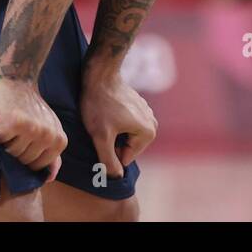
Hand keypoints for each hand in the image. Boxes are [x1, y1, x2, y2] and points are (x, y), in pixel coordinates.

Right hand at [0, 74, 65, 177]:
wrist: (18, 79)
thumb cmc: (31, 107)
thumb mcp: (49, 130)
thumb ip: (51, 154)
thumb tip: (50, 178)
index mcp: (60, 140)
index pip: (37, 166)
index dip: (26, 156)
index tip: (25, 138)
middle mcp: (48, 136)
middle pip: (22, 160)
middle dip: (14, 147)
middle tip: (17, 129)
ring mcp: (32, 129)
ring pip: (9, 152)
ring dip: (4, 138)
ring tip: (10, 123)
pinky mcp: (14, 122)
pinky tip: (1, 117)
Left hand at [80, 64, 156, 178]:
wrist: (100, 75)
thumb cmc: (99, 104)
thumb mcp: (100, 136)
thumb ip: (108, 160)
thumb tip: (116, 177)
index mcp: (148, 133)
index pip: (125, 158)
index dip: (109, 150)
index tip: (101, 133)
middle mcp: (153, 123)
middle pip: (127, 147)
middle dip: (112, 141)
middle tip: (101, 125)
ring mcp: (147, 113)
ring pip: (125, 136)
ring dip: (112, 132)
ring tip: (103, 118)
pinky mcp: (139, 106)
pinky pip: (126, 125)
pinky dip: (115, 122)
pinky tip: (106, 111)